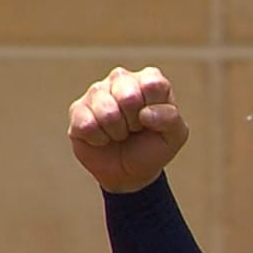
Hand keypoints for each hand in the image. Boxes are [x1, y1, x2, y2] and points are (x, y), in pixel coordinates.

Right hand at [67, 66, 188, 193]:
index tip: (152, 121)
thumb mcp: (175, 135)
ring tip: (120, 134)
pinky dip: (99, 139)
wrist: (130, 173)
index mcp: (149, 79)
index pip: (153, 85)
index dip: (154, 111)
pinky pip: (87, 125)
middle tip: (135, 129)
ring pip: (107, 112)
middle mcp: (121, 79)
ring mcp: (96, 92)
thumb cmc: (153, 147)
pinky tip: (103, 138)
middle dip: (135, 122)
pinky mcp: (77, 110)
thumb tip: (144, 113)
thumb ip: (171, 118)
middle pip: (128, 97)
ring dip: (117, 132)